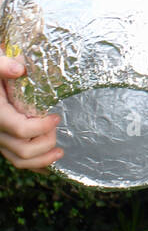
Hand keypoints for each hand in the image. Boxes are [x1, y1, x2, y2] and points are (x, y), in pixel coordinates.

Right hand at [0, 54, 61, 170]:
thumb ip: (4, 66)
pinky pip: (17, 161)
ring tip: (59, 151)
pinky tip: (51, 163)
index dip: (42, 128)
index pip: (21, 130)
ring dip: (42, 159)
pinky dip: (35, 164)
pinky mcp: (4, 143)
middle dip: (45, 143)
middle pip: (23, 150)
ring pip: (20, 161)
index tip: (56, 117)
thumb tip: (20, 69)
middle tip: (56, 128)